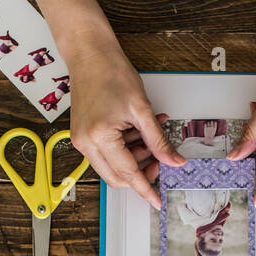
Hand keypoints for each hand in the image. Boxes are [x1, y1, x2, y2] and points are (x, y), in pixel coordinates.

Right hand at [66, 34, 182, 207]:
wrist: (90, 55)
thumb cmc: (112, 73)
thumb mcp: (142, 110)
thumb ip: (158, 141)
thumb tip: (174, 161)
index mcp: (100, 137)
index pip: (127, 174)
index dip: (145, 189)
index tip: (157, 201)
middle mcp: (86, 143)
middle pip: (116, 178)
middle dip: (141, 173)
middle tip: (160, 160)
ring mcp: (81, 140)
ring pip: (112, 167)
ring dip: (134, 158)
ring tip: (149, 135)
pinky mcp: (82, 135)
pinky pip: (105, 153)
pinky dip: (124, 148)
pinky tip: (137, 131)